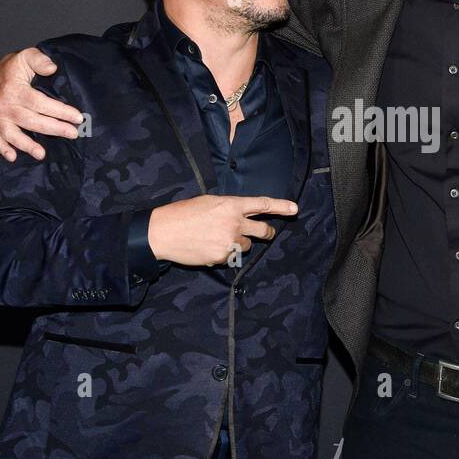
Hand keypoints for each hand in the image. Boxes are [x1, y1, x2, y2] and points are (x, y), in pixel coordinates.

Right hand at [0, 48, 84, 161]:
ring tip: (42, 154)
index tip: (77, 117)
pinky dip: (2, 148)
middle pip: (31, 121)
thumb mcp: (28, 56)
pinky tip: (13, 156)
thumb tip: (52, 68)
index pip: (40, 103)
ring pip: (12, 134)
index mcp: (14, 89)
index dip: (60, 111)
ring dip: (27, 145)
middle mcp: (3, 104)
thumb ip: (40, 60)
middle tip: (72, 133)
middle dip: (54, 128)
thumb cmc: (15, 67)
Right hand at [148, 195, 298, 265]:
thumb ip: (229, 208)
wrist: (164, 232)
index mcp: (231, 205)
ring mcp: (229, 241)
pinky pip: (232, 257)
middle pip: (263, 230)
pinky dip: (224, 254)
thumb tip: (241, 214)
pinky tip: (209, 248)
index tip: (295, 209)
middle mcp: (234, 222)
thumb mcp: (209, 202)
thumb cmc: (183, 214)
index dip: (281, 206)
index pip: (263, 204)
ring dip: (239, 243)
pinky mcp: (222, 257)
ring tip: (218, 239)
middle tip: (268, 234)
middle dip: (268, 233)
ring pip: (246, 245)